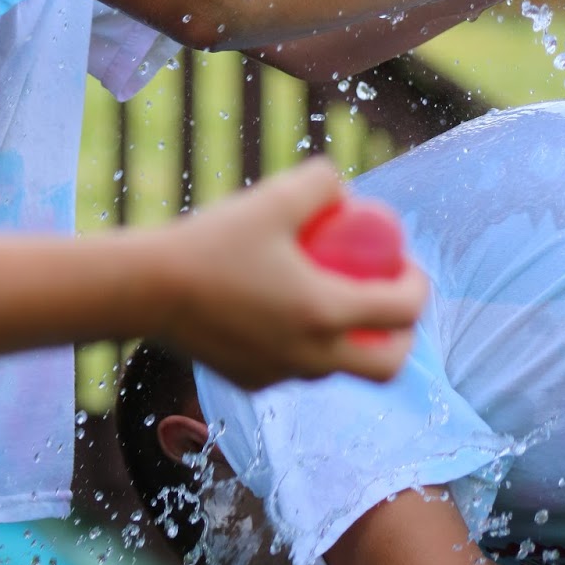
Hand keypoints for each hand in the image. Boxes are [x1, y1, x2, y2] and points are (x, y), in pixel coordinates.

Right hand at [151, 161, 426, 391]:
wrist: (146, 290)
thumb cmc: (211, 242)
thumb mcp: (273, 198)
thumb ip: (320, 182)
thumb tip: (344, 188)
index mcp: (325, 314)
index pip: (401, 312)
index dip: (418, 286)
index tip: (408, 265)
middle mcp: (311, 356)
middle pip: (385, 365)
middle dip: (401, 335)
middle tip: (389, 299)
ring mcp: (281, 375)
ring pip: (339, 367)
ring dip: (353, 339)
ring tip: (336, 295)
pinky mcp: (252, 381)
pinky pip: (297, 367)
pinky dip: (308, 344)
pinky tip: (286, 309)